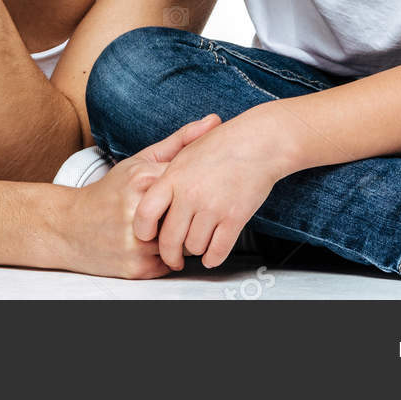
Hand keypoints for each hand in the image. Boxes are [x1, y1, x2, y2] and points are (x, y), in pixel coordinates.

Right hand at [64, 114, 222, 278]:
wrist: (71, 227)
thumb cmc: (111, 192)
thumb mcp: (140, 161)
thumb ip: (180, 141)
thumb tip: (215, 120)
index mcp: (143, 179)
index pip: (192, 183)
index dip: (198, 188)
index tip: (200, 187)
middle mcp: (140, 210)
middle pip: (191, 216)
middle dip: (192, 215)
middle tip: (188, 211)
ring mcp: (138, 241)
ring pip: (184, 244)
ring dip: (182, 238)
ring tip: (169, 228)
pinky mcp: (136, 267)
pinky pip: (170, 264)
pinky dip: (167, 256)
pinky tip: (155, 244)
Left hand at [133, 108, 287, 270]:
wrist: (257, 142)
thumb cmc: (223, 143)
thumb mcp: (186, 151)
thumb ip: (167, 174)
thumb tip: (151, 193)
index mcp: (173, 177)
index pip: (146, 213)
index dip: (143, 231)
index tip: (147, 237)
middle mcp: (190, 194)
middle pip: (169, 239)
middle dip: (169, 255)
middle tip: (172, 258)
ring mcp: (212, 207)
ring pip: (194, 247)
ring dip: (195, 251)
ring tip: (196, 246)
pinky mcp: (234, 217)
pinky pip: (217, 251)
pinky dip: (213, 258)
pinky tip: (211, 254)